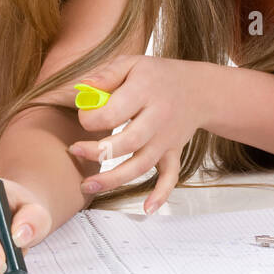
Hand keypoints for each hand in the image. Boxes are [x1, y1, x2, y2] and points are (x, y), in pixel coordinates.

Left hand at [67, 54, 209, 210]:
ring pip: (142, 165)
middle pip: (128, 143)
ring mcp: (167, 139)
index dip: (91, 118)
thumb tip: (80, 90)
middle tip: (74, 151)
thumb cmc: (157, 76)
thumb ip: (105, 75)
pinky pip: (170, 176)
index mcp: (145, 92)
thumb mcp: (132, 64)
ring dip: (114, 179)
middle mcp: (158, 118)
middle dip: (97, 152)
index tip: (83, 117)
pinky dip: (161, 194)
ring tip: (87, 186)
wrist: (199, 90)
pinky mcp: (173, 152)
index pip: (114, 112)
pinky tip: (147, 209)